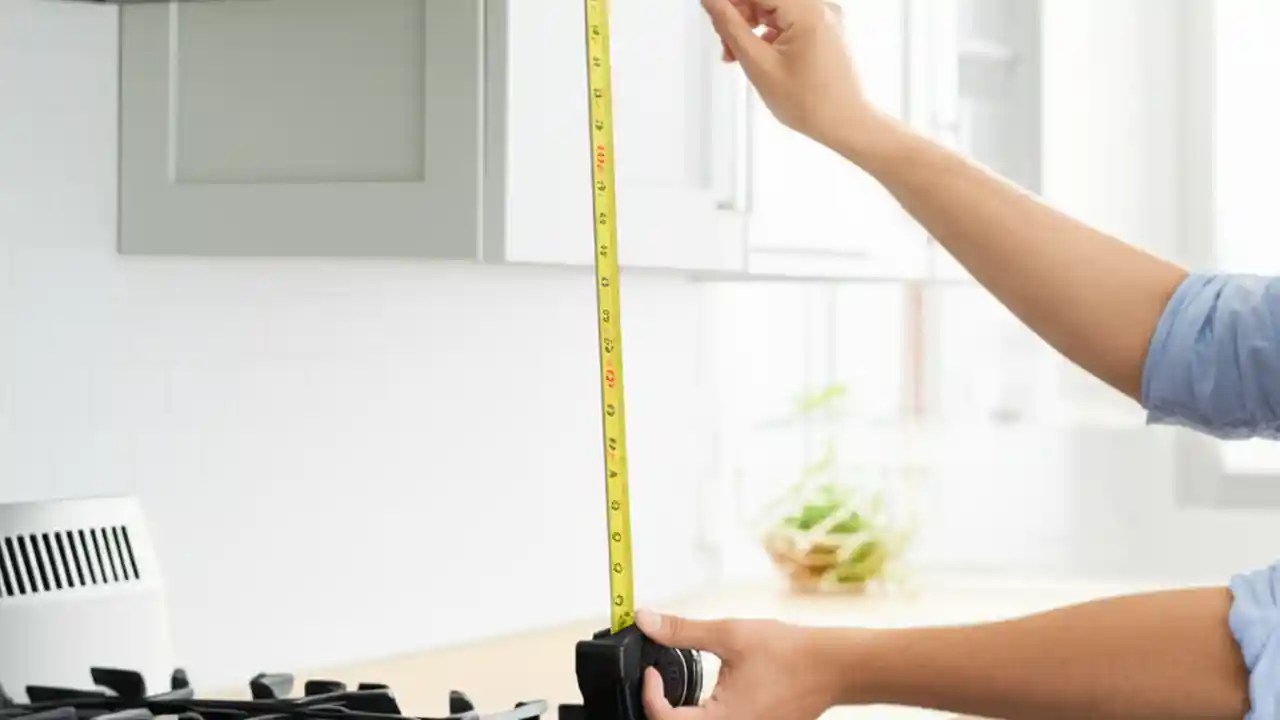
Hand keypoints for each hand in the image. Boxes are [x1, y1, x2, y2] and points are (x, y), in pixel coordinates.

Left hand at [635, 610, 845, 719]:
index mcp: (722, 719)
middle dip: (660, 706)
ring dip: (680, 713)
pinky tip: (703, 694)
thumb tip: (647, 620)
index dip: (649, 694)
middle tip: (658, 678)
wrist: (832, 667)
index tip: (652, 670)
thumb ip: (683, 630)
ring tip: (676, 685)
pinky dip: (702, 714)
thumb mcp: (729, 635)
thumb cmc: (789, 653)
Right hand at [699, 0, 878, 151]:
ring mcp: (826, 17)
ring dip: (752, 25)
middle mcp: (821, 7)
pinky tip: (759, 55)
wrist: (847, 124)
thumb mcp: (759, 65)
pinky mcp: (826, 29)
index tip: (710, 9)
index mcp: (807, 11)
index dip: (729, 2)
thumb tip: (711, 1)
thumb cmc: (812, 103)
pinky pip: (790, 20)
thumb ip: (731, 27)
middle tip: (724, 42)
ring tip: (737, 54)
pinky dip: (770, 32)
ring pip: (776, 8)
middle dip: (740, 15)